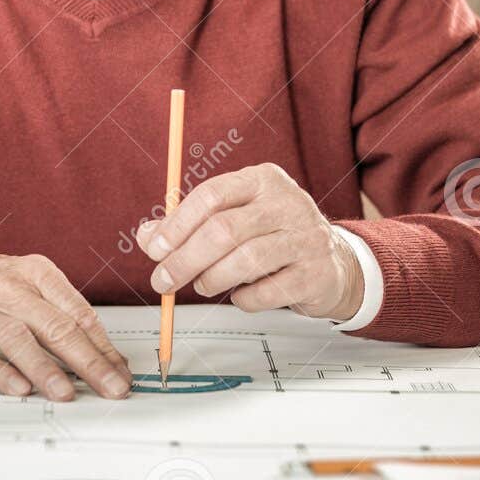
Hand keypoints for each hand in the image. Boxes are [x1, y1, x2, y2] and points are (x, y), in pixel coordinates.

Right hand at [0, 249, 131, 400]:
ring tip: (66, 393)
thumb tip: (107, 358)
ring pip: (19, 338)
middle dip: (88, 361)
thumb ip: (63, 316)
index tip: (121, 374)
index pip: (78, 313)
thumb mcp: (26, 286)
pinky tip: (19, 388)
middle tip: (110, 388)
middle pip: (56, 326)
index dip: (104, 347)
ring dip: (45, 369)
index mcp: (36, 272)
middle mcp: (9, 287)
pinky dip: (1, 372)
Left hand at [136, 163, 363, 319]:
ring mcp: (305, 237)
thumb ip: (188, 224)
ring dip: (212, 279)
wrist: (332, 261)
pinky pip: (268, 291)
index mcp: (261, 180)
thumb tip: (147, 236)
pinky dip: (244, 300)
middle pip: (224, 230)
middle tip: (163, 281)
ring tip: (202, 286)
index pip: (211, 195)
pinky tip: (239, 296)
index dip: (177, 224)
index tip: (155, 249)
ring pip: (246, 260)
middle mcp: (286, 202)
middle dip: (185, 260)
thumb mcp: (232, 217)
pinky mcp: (316, 273)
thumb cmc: (272, 236)